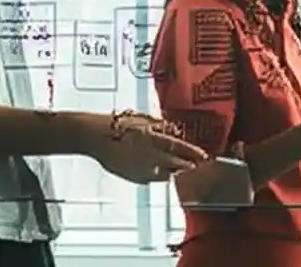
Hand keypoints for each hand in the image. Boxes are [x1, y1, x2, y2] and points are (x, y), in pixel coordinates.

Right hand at [86, 110, 207, 183]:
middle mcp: (149, 155)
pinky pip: (149, 179)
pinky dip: (157, 176)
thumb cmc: (118, 124)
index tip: (205, 156)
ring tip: (178, 169)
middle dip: (187, 166)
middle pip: (174, 164)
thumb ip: (160, 126)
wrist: (95, 136)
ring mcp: (139, 168)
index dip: (193, 152)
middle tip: (195, 166)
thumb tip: (175, 130)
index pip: (178, 147)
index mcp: (152, 138)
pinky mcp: (131, 176)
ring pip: (163, 174)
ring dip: (173, 172)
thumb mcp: (142, 120)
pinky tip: (160, 174)